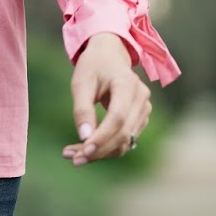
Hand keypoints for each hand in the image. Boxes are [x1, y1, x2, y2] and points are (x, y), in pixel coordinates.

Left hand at [62, 33, 151, 165]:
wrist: (110, 56)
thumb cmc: (93, 67)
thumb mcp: (81, 83)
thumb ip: (82, 109)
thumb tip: (84, 137)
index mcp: (127, 83)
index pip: (117, 118)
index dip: (101, 138)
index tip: (82, 151)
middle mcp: (141, 97)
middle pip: (122, 133)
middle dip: (97, 150)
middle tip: (72, 159)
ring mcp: (144, 109)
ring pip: (124, 142)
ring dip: (100, 153)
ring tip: (73, 155)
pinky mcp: (140, 119)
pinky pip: (124, 141)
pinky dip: (106, 149)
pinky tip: (85, 150)